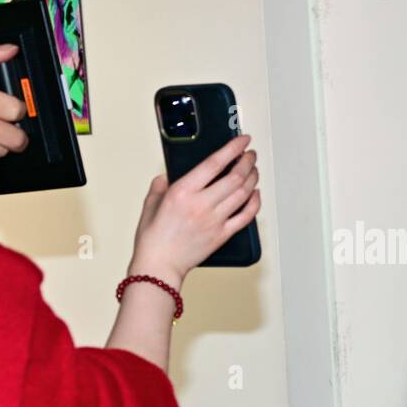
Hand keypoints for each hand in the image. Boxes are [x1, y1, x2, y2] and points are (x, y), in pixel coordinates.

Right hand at [128, 134, 259, 286]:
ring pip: (243, 194)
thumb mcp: (151, 204)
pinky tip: (255, 194)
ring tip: (253, 170)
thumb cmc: (153, 238)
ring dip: (252, 179)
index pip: (215, 163)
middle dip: (247, 162)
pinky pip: (246, 216)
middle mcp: (201, 204)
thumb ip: (160, 186)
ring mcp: (215, 220)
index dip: (233, 148)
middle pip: (235, 177)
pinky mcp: (222, 235)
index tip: (242, 140)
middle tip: (250, 155)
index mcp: (182, 192)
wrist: (159, 266)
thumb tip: (168, 176)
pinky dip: (254, 203)